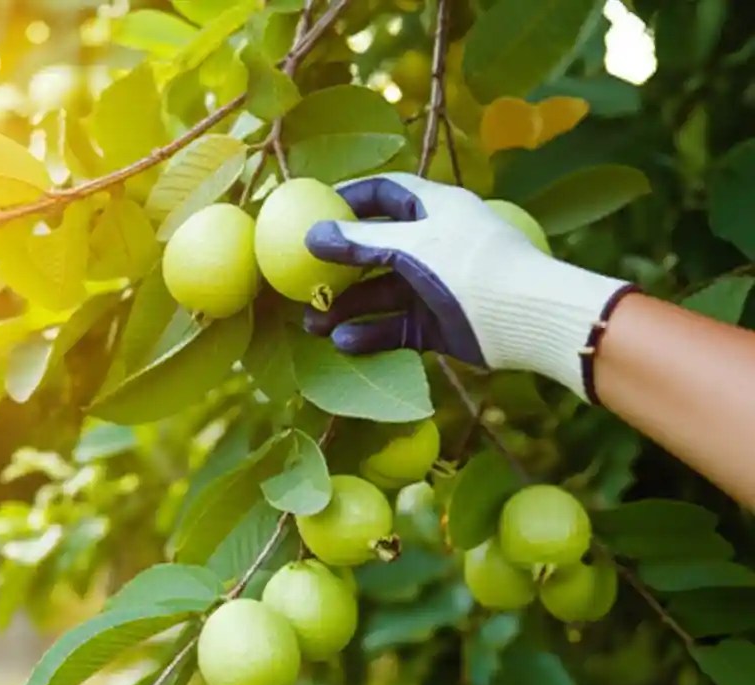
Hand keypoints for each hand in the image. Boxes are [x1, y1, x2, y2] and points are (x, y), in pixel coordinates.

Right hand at [302, 172, 632, 400]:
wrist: (533, 317)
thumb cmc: (473, 266)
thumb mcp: (413, 246)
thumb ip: (361, 242)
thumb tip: (311, 233)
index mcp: (436, 209)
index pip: (386, 193)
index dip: (348, 199)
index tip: (310, 212)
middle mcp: (436, 244)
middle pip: (375, 249)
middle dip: (337, 267)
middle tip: (300, 280)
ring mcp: (438, 285)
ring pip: (382, 293)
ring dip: (347, 307)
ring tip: (312, 325)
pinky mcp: (441, 323)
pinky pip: (397, 326)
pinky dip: (371, 334)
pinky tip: (344, 343)